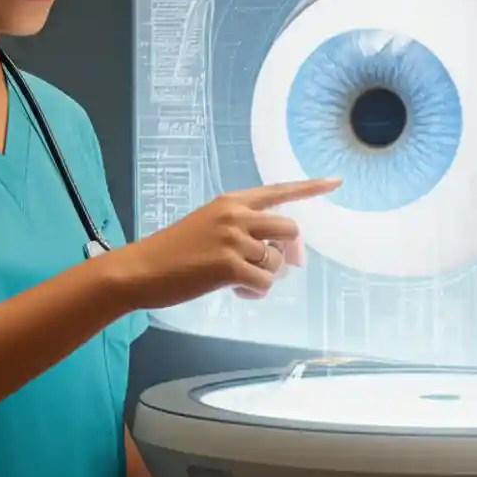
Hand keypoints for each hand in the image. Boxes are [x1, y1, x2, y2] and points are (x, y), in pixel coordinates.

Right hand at [114, 178, 340, 309]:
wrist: (140, 269)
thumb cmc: (172, 252)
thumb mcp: (207, 226)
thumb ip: (241, 229)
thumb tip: (277, 251)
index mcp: (230, 202)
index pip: (278, 191)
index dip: (310, 187)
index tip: (335, 182)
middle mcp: (235, 216)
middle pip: (290, 228)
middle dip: (290, 252)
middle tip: (279, 267)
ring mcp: (232, 240)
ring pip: (277, 261)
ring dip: (267, 277)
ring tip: (243, 283)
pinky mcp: (228, 266)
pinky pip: (264, 284)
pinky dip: (256, 294)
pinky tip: (237, 293)